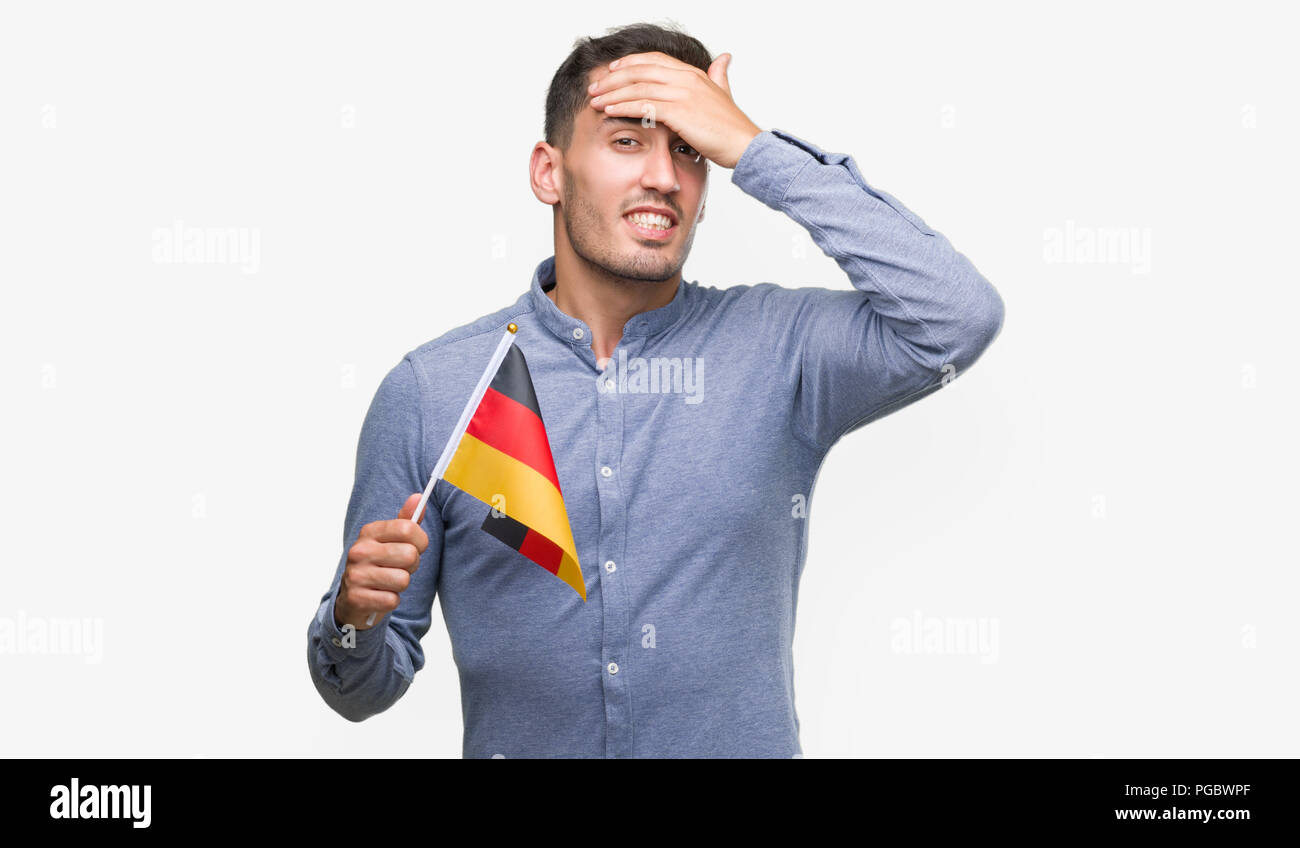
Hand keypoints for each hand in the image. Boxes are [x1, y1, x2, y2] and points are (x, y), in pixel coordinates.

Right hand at [334, 493, 428, 629]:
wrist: (354, 597)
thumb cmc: (378, 565)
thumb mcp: (391, 540)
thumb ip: (406, 520)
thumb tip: (418, 497)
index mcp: (370, 532)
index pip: (408, 528)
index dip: (421, 541)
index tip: (416, 547)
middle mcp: (360, 551)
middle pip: (410, 556)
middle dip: (412, 566)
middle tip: (399, 568)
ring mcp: (356, 574)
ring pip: (403, 580)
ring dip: (401, 585)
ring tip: (388, 582)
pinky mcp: (356, 598)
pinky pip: (392, 600)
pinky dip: (391, 601)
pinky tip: (380, 595)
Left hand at [587, 51, 762, 168]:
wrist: (744, 144)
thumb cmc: (732, 126)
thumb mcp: (725, 93)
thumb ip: (719, 74)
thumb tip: (724, 57)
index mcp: (693, 73)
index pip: (653, 60)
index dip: (629, 63)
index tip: (611, 70)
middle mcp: (685, 78)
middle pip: (639, 71)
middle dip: (613, 78)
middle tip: (594, 87)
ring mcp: (682, 93)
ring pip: (637, 87)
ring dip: (611, 93)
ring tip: (593, 100)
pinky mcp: (678, 112)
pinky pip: (643, 105)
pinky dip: (622, 106)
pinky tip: (608, 110)